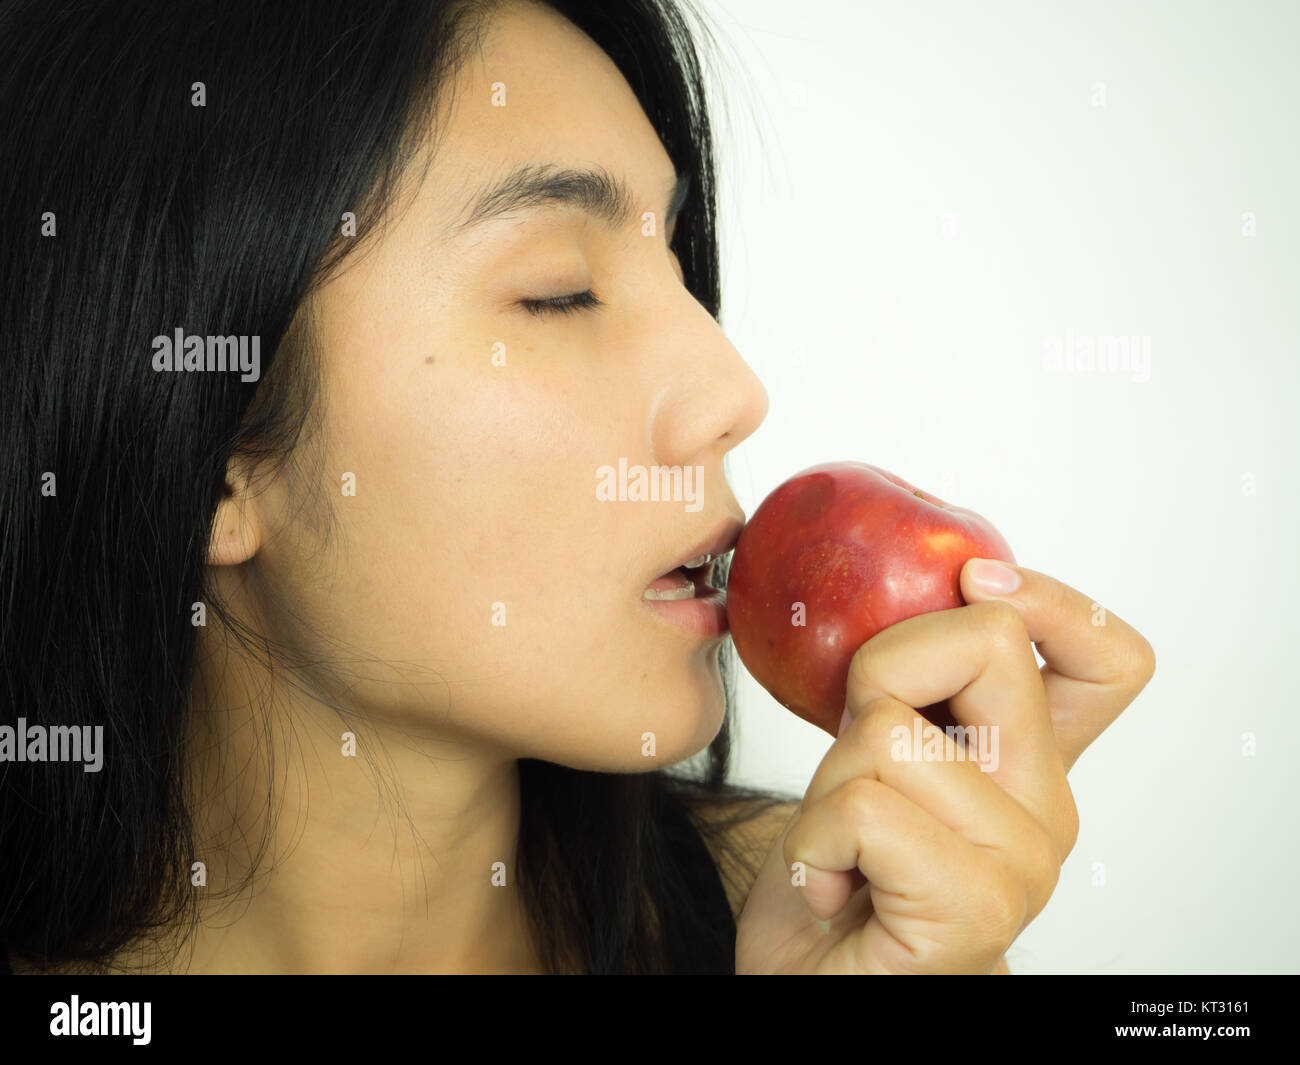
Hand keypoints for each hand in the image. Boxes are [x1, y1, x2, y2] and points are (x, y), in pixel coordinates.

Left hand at [734, 560, 1154, 973]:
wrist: (814, 989)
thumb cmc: (838, 876)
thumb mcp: (870, 758)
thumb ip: (906, 693)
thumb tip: (895, 591)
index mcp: (1032, 766)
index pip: (1109, 661)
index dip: (1050, 601)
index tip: (973, 580)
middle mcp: (1046, 808)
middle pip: (984, 643)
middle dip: (879, 673)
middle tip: (854, 758)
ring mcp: (1021, 861)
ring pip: (890, 730)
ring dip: (825, 783)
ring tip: (840, 846)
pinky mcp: (977, 907)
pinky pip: (862, 806)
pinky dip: (813, 840)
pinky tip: (830, 885)